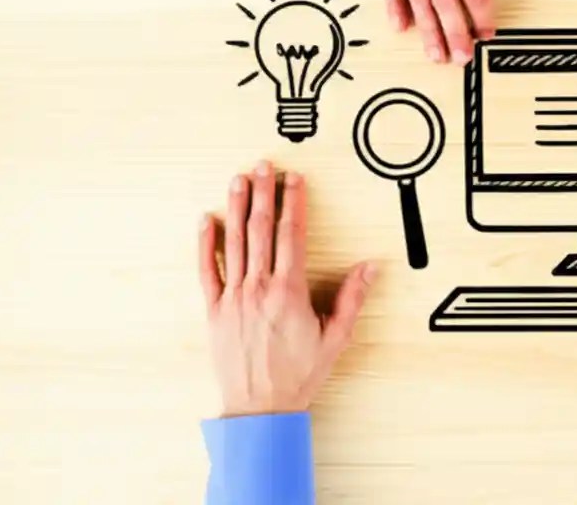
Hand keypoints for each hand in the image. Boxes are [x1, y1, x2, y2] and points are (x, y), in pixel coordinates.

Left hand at [198, 161, 376, 417]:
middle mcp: (259, 288)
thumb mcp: (336, 338)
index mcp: (289, 291)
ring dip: (235, 209)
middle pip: (260, 230)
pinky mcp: (214, 311)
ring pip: (233, 243)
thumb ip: (351, 298)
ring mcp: (233, 298)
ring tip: (238, 180)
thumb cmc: (299, 375)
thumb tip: (370, 266)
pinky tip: (206, 221)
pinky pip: (207, 271)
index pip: (291, 235)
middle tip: (264, 166)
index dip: (293, 204)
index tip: (294, 181)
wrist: (260, 409)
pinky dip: (205, 244)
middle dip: (263, 195)